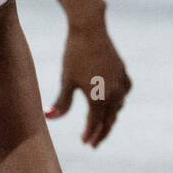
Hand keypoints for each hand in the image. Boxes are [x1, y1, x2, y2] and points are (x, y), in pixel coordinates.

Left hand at [46, 17, 130, 147]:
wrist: (90, 29)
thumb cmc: (74, 55)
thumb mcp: (66, 80)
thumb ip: (62, 102)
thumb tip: (49, 117)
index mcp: (99, 97)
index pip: (95, 122)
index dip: (90, 134)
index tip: (85, 143)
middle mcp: (114, 92)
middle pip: (109, 118)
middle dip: (101, 132)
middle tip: (94, 144)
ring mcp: (121, 81)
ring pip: (118, 106)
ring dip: (110, 118)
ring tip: (103, 124)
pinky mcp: (123, 71)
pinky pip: (123, 92)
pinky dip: (119, 101)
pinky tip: (115, 102)